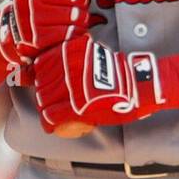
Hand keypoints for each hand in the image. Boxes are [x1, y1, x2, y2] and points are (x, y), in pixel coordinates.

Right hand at [0, 0, 89, 70]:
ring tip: (74, 17)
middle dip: (81, 0)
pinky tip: (70, 28)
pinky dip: (75, 31)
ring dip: (81, 17)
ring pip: (74, 14)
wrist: (22, 31)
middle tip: (76, 5)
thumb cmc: (46, 2)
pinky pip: (69, 32)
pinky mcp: (38, 38)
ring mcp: (32, 18)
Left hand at [33, 35, 165, 132]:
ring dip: (45, 111)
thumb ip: (76, 61)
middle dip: (43, 97)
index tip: (46, 88)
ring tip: (51, 117)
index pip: (42, 66)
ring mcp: (68, 86)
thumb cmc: (120, 74)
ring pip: (44, 101)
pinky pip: (51, 116)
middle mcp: (66, 66)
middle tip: (49, 105)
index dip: (43, 80)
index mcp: (69, 51)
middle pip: (42, 85)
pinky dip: (50, 124)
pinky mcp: (73, 106)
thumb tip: (63, 67)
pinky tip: (52, 127)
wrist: (137, 87)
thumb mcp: (94, 57)